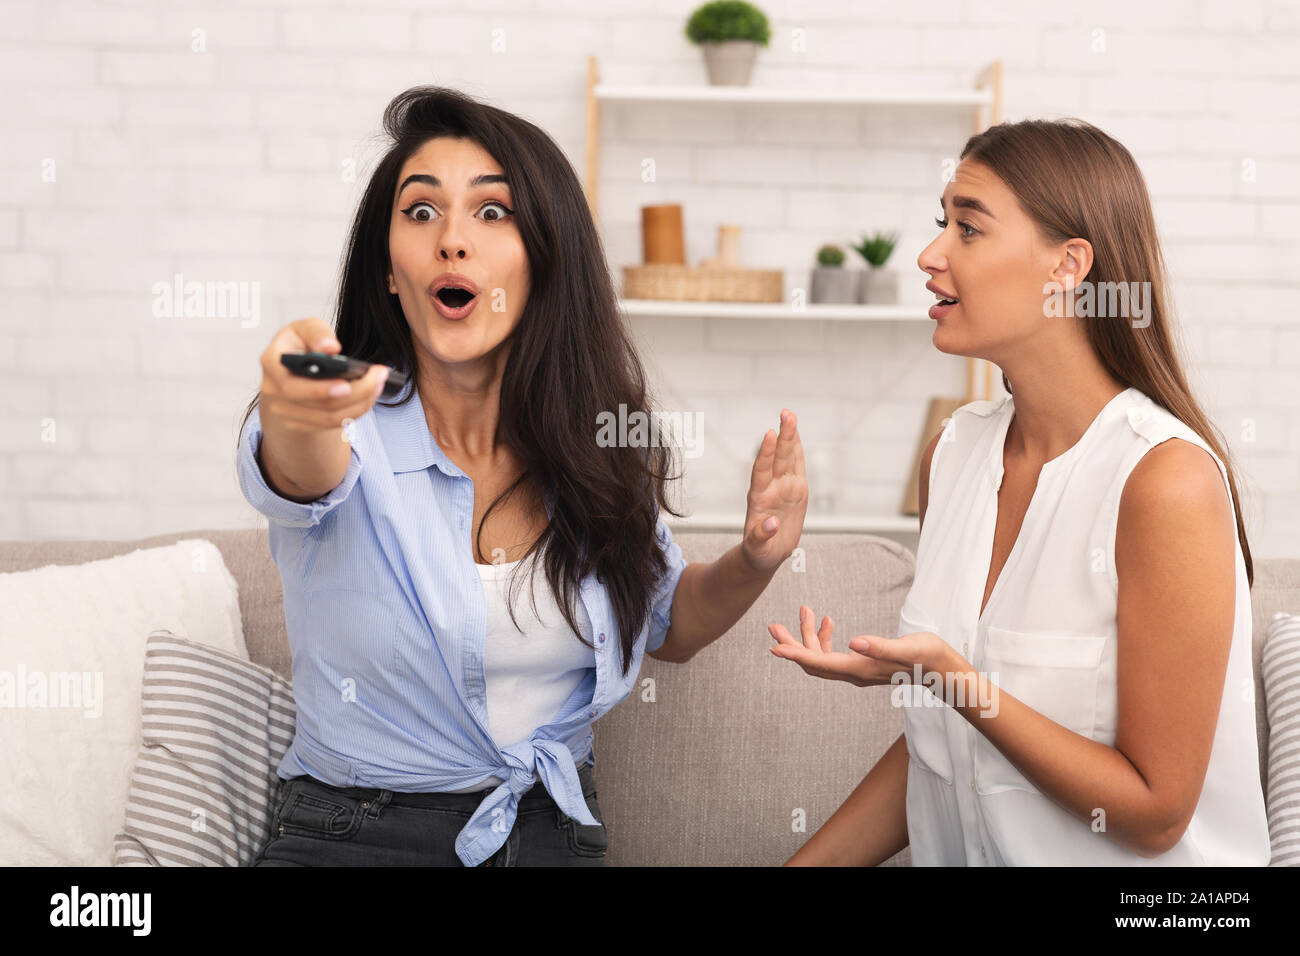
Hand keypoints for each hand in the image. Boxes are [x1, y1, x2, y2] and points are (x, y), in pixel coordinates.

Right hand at [259, 317, 390, 434]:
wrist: (290, 372)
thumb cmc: (300, 345)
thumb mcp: (305, 328)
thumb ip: (317, 332)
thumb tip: (331, 348)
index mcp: (272, 362)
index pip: (290, 383)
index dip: (319, 389)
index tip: (346, 384)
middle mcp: (273, 390)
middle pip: (318, 404)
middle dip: (354, 394)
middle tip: (377, 380)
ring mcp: (285, 411)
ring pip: (330, 417)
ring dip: (361, 401)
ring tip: (379, 382)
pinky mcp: (299, 424)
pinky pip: (333, 424)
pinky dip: (356, 410)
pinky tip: (370, 395)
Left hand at [741, 409, 808, 574]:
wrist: (765, 554)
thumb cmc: (758, 553)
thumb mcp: (757, 549)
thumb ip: (761, 536)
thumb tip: (769, 524)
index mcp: (759, 498)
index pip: (762, 471)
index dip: (766, 453)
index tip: (769, 435)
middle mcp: (771, 488)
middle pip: (778, 458)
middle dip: (783, 436)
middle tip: (786, 413)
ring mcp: (784, 487)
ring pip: (788, 458)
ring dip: (790, 437)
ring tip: (790, 415)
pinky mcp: (796, 491)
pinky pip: (797, 467)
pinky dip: (797, 450)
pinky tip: (797, 435)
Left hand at [767, 605, 956, 688]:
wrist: (942, 670)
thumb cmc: (927, 657)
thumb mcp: (906, 648)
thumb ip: (880, 647)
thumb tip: (853, 642)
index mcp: (860, 669)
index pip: (819, 663)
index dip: (794, 654)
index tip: (774, 647)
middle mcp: (854, 673)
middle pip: (813, 662)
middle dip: (792, 644)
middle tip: (772, 626)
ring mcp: (857, 670)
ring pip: (822, 656)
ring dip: (809, 636)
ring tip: (804, 611)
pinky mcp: (863, 664)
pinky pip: (834, 654)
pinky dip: (826, 638)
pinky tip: (828, 622)